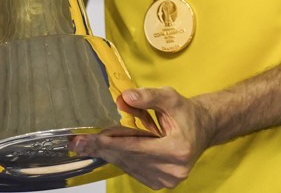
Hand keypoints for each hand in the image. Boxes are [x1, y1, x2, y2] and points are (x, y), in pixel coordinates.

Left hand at [72, 87, 217, 189]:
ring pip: (129, 166)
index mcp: (177, 149)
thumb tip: (125, 98)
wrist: (203, 129)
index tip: (87, 139)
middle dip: (102, 149)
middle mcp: (173, 169)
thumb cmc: (186, 114)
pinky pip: (134, 170)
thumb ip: (148, 97)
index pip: (135, 147)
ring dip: (108, 154)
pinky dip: (120, 158)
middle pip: (129, 158)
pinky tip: (108, 149)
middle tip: (77, 143)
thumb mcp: (170, 98)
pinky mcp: (161, 183)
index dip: (109, 142)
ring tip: (87, 144)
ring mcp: (167, 180)